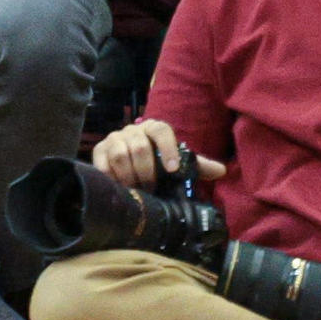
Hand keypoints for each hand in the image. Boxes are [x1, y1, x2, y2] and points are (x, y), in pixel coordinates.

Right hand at [96, 118, 220, 189]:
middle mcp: (132, 130)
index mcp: (154, 129)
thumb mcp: (179, 162)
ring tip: (137, 190)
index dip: (167, 148)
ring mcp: (114, 139)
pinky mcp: (99, 150)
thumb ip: (198, 165)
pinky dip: (112, 176)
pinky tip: (120, 187)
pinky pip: (102, 163)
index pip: (161, 131)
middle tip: (153, 189)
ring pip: (120, 154)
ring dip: (130, 176)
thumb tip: (221, 170)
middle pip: (139, 146)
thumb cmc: (159, 162)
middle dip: (147, 171)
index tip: (173, 169)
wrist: (132, 161)